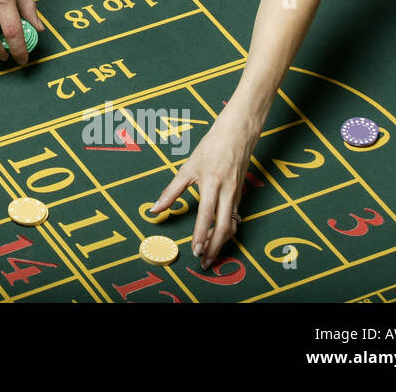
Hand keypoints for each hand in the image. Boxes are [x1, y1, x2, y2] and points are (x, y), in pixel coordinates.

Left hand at [149, 102, 263, 268]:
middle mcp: (228, 192)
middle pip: (224, 227)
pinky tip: (218, 238)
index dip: (201, 235)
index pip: (207, 216)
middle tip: (205, 262)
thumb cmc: (210, 147)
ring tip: (210, 254)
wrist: (238, 134)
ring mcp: (237, 194)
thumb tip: (155, 210)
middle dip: (215, 248)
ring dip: (222, 242)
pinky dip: (227, 231)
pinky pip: (235, 217)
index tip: (195, 250)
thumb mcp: (188, 167)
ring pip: (232, 225)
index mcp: (212, 184)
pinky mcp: (241, 194)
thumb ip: (171, 191)